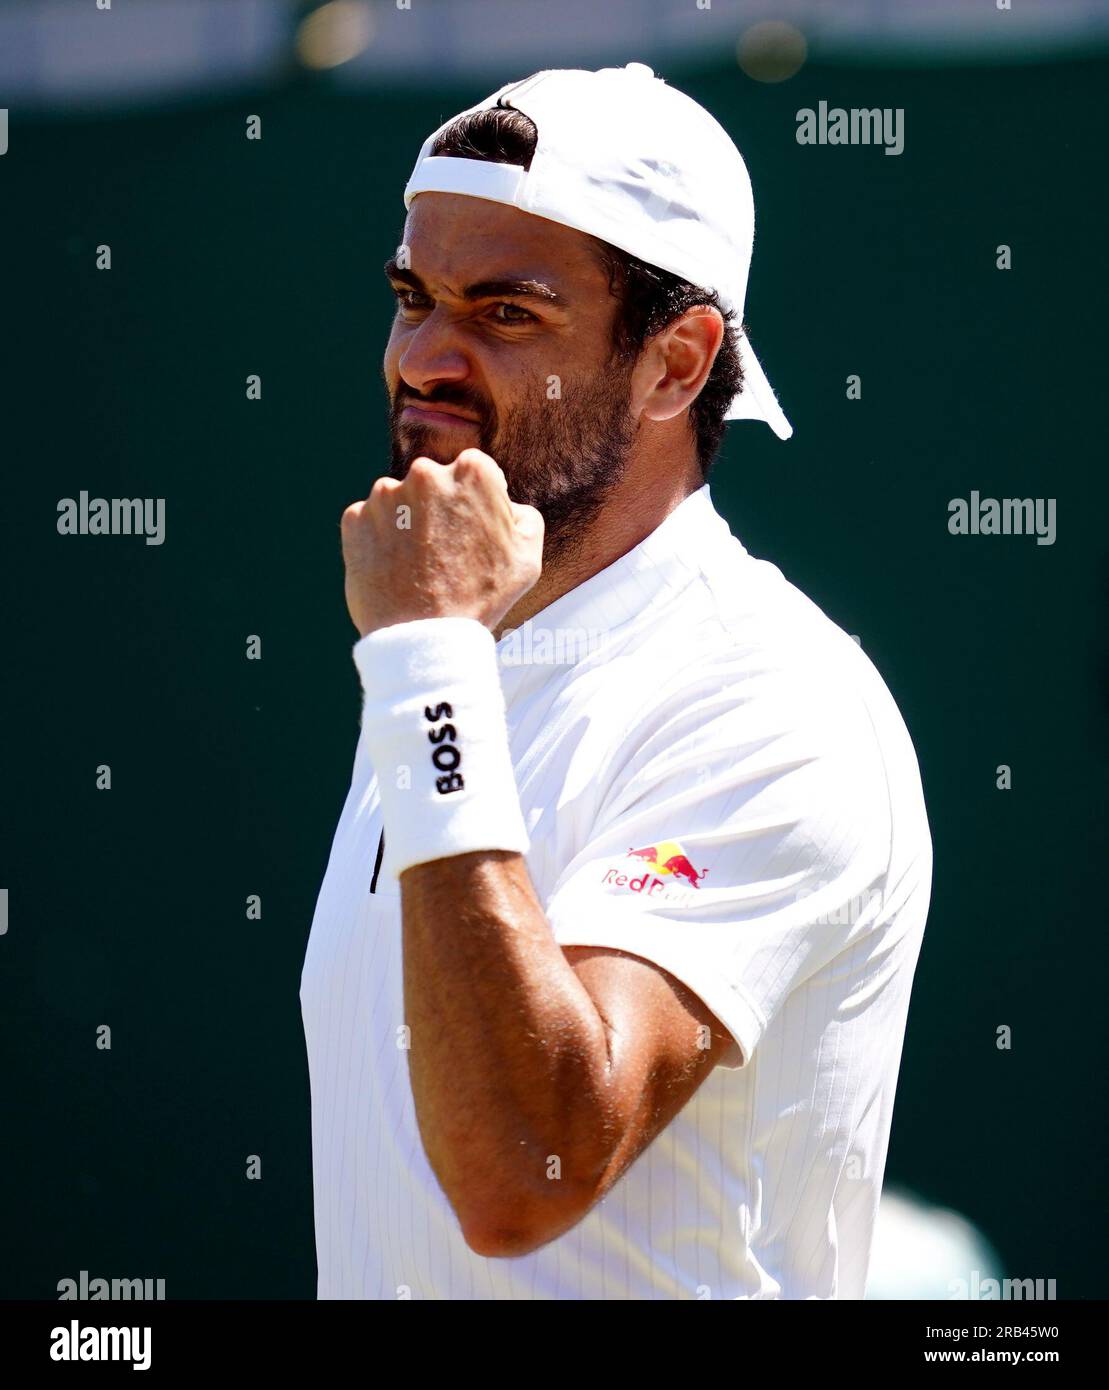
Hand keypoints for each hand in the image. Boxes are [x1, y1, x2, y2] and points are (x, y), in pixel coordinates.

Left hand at [341, 449, 543, 636]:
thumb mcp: (528, 556)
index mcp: (472, 472)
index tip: (472, 532)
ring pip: (399, 502)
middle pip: (434, 483)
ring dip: (407, 524)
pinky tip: (395, 569)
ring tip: (418, 566)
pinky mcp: (355, 520)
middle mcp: (425, 473)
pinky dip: (379, 542)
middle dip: (439, 509)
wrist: (425, 638)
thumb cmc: (482, 598)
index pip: (475, 472)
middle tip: (445, 553)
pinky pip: (369, 523)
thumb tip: (507, 504)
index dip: (476, 503)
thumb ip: (523, 515)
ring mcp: (384, 495)